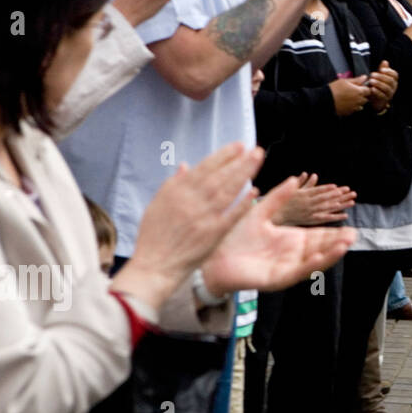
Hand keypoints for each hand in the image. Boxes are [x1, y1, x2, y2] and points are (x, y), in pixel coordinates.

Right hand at [113, 143, 264, 310]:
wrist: (154, 267)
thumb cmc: (153, 237)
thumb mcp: (156, 205)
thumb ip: (172, 184)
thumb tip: (186, 165)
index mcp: (176, 192)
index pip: (205, 167)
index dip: (223, 155)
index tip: (239, 145)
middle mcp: (191, 202)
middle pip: (220, 176)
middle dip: (239, 161)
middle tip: (256, 150)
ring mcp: (203, 218)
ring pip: (228, 191)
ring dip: (244, 174)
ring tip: (258, 162)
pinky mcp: (213, 234)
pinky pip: (231, 215)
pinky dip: (243, 203)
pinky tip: (255, 192)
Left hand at [201, 176, 356, 293]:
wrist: (210, 255)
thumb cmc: (232, 236)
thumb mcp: (261, 212)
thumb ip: (279, 197)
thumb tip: (295, 179)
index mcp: (288, 240)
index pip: (317, 236)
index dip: (332, 231)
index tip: (349, 225)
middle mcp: (290, 255)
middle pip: (320, 249)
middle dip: (337, 243)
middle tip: (353, 235)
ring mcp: (284, 268)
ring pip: (313, 262)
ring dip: (330, 254)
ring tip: (345, 244)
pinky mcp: (275, 279)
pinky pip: (297, 272)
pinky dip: (311, 265)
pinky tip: (321, 257)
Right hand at [272, 173, 356, 225]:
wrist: (276, 218)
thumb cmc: (282, 202)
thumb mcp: (291, 191)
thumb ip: (301, 182)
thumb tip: (309, 173)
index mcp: (303, 195)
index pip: (317, 191)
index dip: (326, 189)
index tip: (336, 186)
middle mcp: (308, 204)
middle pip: (325, 199)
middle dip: (338, 195)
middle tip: (350, 192)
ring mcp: (310, 213)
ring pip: (327, 209)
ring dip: (341, 205)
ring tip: (352, 202)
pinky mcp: (312, 221)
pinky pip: (325, 219)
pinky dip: (335, 217)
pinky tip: (345, 215)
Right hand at [329, 74, 371, 114]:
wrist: (325, 100)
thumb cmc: (334, 89)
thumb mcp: (345, 81)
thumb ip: (357, 80)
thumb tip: (364, 77)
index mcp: (359, 92)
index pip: (369, 90)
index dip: (365, 88)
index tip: (361, 87)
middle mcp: (359, 100)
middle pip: (366, 98)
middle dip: (362, 95)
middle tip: (354, 92)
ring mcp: (354, 107)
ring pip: (361, 105)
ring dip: (358, 102)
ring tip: (350, 98)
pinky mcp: (349, 112)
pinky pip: (355, 109)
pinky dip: (353, 107)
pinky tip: (346, 103)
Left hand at [367, 60, 397, 111]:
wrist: (376, 99)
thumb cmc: (378, 85)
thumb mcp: (380, 77)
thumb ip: (382, 70)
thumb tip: (385, 61)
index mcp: (393, 80)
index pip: (394, 75)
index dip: (389, 71)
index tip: (381, 69)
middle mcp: (393, 87)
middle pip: (390, 81)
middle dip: (381, 77)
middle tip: (372, 74)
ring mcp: (390, 94)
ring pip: (386, 88)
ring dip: (378, 84)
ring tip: (371, 81)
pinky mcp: (384, 100)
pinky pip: (382, 96)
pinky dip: (377, 92)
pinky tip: (372, 89)